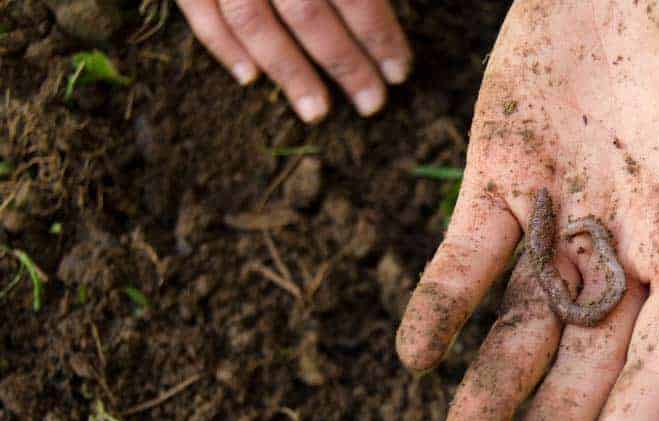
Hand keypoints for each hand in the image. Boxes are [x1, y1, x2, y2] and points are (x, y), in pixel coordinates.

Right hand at [176, 0, 411, 122]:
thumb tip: (390, 1)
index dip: (380, 35)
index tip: (401, 71)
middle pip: (307, 11)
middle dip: (344, 63)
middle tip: (372, 104)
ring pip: (253, 20)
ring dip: (288, 71)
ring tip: (317, 111)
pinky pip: (197, 9)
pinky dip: (221, 46)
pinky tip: (250, 79)